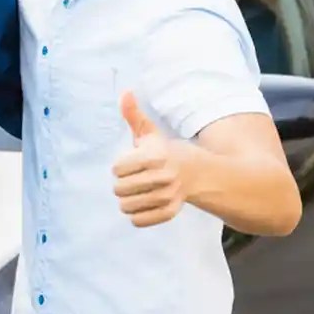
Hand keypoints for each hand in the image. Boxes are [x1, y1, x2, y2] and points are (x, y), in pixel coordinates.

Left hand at [112, 91, 185, 226]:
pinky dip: (136, 215)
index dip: (120, 166)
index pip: (117, 168)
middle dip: (122, 184)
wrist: (195, 173)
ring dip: (126, 200)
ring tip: (136, 192)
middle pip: (119, 189)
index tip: (131, 163)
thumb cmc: (164, 151)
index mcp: (156, 156)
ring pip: (126, 206)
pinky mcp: (169, 212)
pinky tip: (143, 204)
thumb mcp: (150, 133)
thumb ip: (134, 115)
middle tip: (133, 179)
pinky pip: (138, 220)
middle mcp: (164, 177)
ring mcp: (168, 196)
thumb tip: (125, 92)